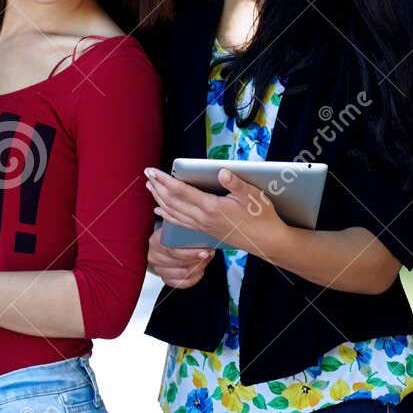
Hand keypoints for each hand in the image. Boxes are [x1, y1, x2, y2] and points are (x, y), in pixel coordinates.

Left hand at [144, 167, 283, 253]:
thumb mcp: (253, 195)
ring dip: (159, 199)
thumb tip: (221, 171)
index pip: (182, 191)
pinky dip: (167, 215)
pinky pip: (180, 222)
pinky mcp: (205, 231)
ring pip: (173, 212)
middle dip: (158, 187)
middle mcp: (203, 218)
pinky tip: (160, 210)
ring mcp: (203, 226)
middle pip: (173, 202)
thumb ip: (235, 183)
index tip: (153, 171)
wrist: (266, 241)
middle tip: (147, 174)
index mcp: (212, 207)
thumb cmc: (261, 217)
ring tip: (150, 187)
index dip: (165, 180)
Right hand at [146, 223, 211, 288]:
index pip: (173, 250)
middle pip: (179, 263)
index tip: (205, 251)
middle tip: (209, 254)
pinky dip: (195, 278)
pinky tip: (200, 270)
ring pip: (183, 274)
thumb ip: (186, 230)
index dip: (191, 253)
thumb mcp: (177, 227)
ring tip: (206, 260)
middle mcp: (155, 257)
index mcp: (156, 241)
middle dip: (198, 260)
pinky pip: (183, 283)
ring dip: (198, 268)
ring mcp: (159, 269)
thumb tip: (205, 234)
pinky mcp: (165, 279)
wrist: (165, 242)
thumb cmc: (174, 234)